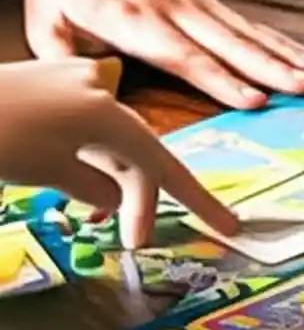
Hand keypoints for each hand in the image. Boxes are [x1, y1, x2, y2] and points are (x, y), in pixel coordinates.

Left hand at [0, 58, 236, 247]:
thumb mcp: (52, 173)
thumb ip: (96, 189)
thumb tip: (115, 200)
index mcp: (108, 111)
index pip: (166, 165)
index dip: (198, 201)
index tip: (228, 227)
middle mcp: (98, 91)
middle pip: (138, 155)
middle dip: (139, 201)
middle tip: (133, 244)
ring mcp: (72, 85)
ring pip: (109, 144)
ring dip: (107, 183)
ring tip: (90, 216)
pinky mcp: (48, 87)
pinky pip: (83, 130)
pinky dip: (84, 160)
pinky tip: (68, 183)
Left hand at [24, 0, 303, 109]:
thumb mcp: (44, 19)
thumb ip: (65, 60)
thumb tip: (91, 95)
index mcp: (133, 18)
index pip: (185, 56)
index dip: (221, 80)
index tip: (254, 101)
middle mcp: (172, 9)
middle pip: (230, 44)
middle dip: (272, 69)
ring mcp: (195, 4)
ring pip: (248, 33)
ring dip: (289, 55)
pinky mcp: (207, 3)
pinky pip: (250, 26)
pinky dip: (283, 44)